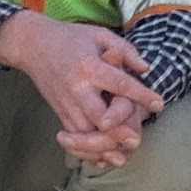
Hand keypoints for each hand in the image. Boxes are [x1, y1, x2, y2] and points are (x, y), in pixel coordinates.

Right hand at [0, 10, 164, 164]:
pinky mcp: (59, 112)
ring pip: (85, 133)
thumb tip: (145, 69)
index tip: (159, 104)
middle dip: (117, 131)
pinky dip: (89, 149)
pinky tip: (104, 155)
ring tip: (123, 152)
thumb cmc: (71, 38)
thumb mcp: (100, 35)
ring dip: (104, 145)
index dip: (141, 95)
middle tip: (135, 140)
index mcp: (89, 67)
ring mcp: (66, 103)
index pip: (119, 84)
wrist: (32, 45)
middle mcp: (77, 88)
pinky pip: (75, 137)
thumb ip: (125, 50)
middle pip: (99, 118)